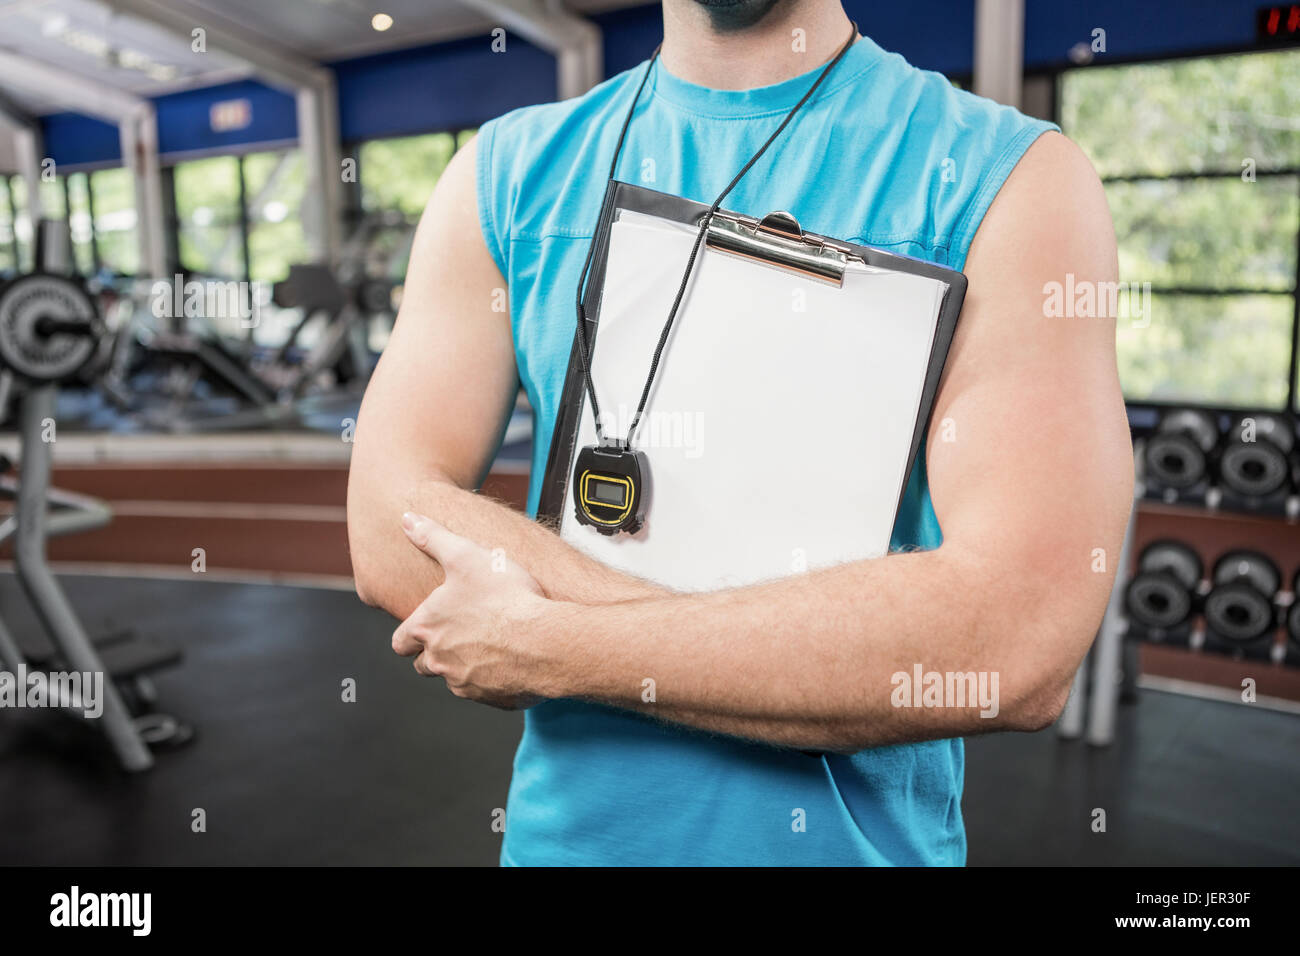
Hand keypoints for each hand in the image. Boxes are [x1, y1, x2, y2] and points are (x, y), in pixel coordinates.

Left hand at [392, 512, 550, 708]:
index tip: (422, 629)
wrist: (546, 640)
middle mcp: (440, 661)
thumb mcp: (465, 556)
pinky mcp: (494, 699)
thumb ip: (432, 537)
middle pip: (424, 666)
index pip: (400, 642)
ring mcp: (466, 684)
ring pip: (456, 679)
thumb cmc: (506, 598)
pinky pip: (488, 691)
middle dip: (436, 653)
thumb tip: (407, 519)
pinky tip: (513, 658)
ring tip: (492, 644)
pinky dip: (496, 679)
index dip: (409, 636)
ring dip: (467, 666)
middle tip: (461, 635)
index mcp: (427, 629)